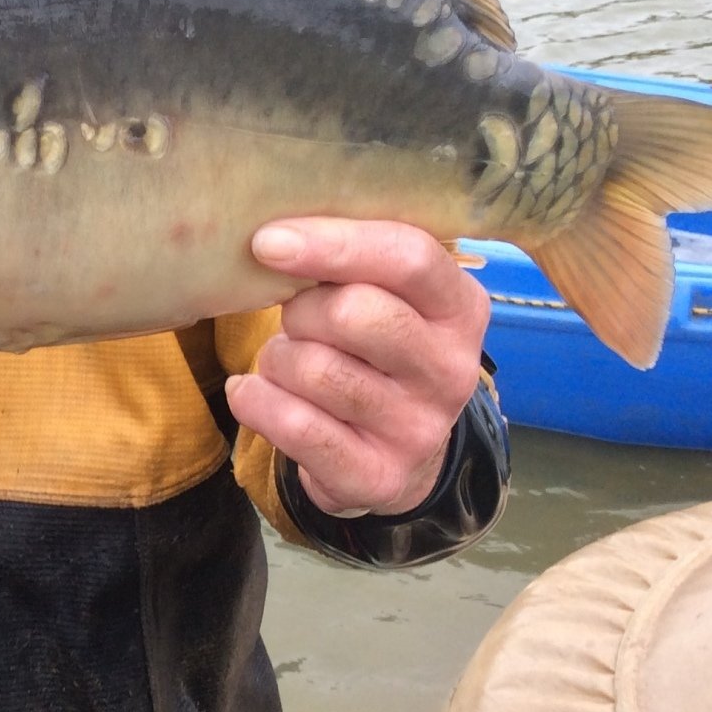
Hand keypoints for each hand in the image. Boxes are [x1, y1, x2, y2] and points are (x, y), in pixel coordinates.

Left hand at [226, 218, 489, 516]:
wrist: (397, 457)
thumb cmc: (376, 352)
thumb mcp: (388, 298)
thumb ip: (354, 262)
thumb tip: (276, 234)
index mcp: (462, 308)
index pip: (408, 258)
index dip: (334, 244)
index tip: (268, 241)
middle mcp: (452, 370)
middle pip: (355, 313)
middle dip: (301, 310)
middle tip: (294, 319)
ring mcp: (419, 430)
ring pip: (316, 370)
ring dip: (277, 358)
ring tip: (285, 362)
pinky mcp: (377, 477)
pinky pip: (295, 426)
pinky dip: (256, 401)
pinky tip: (250, 390)